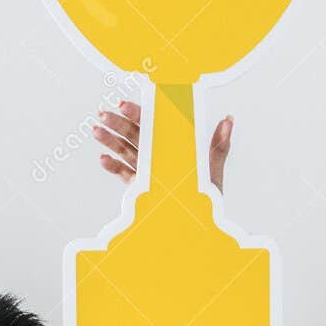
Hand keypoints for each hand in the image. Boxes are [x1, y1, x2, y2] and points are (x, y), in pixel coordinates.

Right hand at [93, 100, 232, 189]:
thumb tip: (228, 120)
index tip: (124, 105)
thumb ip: (218, 145)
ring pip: (125, 151)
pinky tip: (103, 159)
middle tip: (103, 114)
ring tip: (96, 132)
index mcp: (171, 144)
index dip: (137, 113)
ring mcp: (146, 170)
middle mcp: (156, 154)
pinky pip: (124, 175)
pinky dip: (113, 168)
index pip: (152, 123)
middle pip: (134, 135)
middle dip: (117, 124)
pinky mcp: (140, 187)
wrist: (200, 220)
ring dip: (110, 141)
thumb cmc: (207, 192)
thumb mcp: (213, 166)